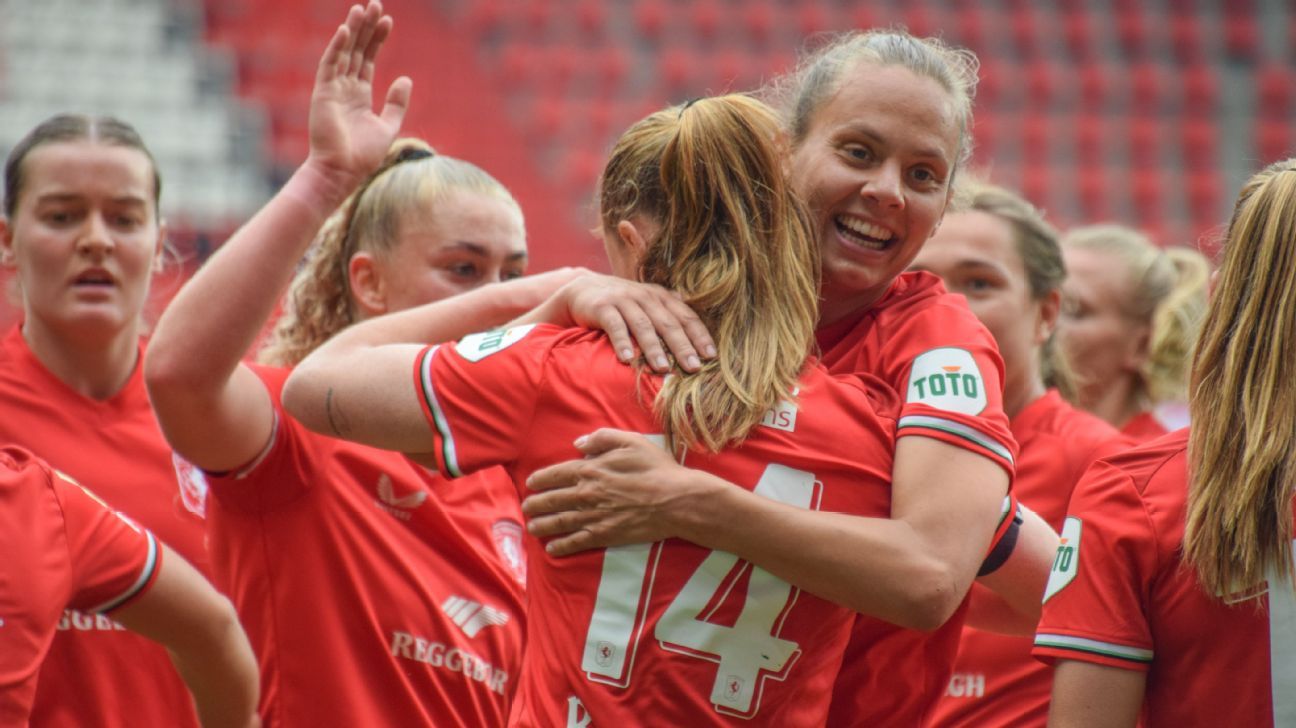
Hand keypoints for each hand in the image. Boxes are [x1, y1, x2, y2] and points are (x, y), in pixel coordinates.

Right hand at [305, 1, 411, 194]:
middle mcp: (344, 89)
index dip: (377, 40)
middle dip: (365, 28)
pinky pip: (329, 65)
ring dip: (352, 30)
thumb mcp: (388, 127)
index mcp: (359, 96)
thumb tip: (406, 78)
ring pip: (343, 53)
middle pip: (356, 51)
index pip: (368, 60)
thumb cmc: (362, 157)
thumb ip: (396, 103)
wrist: (342, 173)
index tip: (388, 21)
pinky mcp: (322, 94)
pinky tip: (345, 31)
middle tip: (375, 4)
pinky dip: (336, 48)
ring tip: (362, 8)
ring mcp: (332, 89)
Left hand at [522, 428, 707, 554]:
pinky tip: (552, 548)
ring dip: (542, 525)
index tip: (531, 483)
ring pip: (560, 522)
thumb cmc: (656, 468)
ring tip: (532, 527)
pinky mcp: (604, 535)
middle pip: (552, 500)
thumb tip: (577, 445)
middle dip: (535, 504)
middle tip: (526, 507)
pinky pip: (576, 542)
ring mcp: (594, 516)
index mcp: (590, 470)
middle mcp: (586, 494)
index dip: (540, 479)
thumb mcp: (630, 441)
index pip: (556, 474)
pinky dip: (561, 546)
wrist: (676, 500)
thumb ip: (601, 438)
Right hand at [542, 273, 715, 372]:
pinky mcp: (602, 307)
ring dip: (654, 348)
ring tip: (663, 369)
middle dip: (682, 346)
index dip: (699, 335)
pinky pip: (615, 326)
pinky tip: (627, 359)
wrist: (583, 290)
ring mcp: (623, 300)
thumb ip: (669, 313)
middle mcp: (645, 297)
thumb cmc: (621, 303)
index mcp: (661, 297)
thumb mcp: (647, 303)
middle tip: (693, 367)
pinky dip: (621, 342)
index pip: (685, 316)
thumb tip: (695, 329)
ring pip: (643, 325)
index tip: (711, 355)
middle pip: (668, 323)